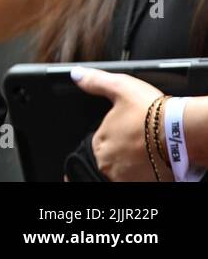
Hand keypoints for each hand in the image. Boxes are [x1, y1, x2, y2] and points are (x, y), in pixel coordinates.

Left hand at [71, 67, 165, 181]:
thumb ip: (96, 82)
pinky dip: (147, 170)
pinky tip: (155, 158)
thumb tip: (77, 75)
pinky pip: (142, 177)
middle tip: (141, 137)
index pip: (102, 141)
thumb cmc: (151, 112)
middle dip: (124, 147)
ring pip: (127, 168)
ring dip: (135, 160)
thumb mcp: (120, 87)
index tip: (130, 128)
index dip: (117, 133)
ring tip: (149, 147)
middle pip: (113, 156)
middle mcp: (109, 164)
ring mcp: (127, 177)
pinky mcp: (145, 183)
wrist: (181, 131)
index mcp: (99, 144)